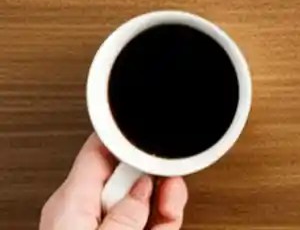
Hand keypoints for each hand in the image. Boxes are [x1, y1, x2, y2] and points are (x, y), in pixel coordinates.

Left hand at [40, 135, 186, 229]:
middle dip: (154, 174)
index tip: (156, 134)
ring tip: (174, 201)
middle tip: (172, 180)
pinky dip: (161, 214)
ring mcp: (97, 225)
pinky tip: (170, 214)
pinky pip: (141, 217)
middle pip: (125, 173)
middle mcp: (80, 211)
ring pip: (139, 196)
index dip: (130, 138)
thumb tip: (145, 186)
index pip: (98, 149)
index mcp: (69, 202)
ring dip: (164, 196)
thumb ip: (126, 211)